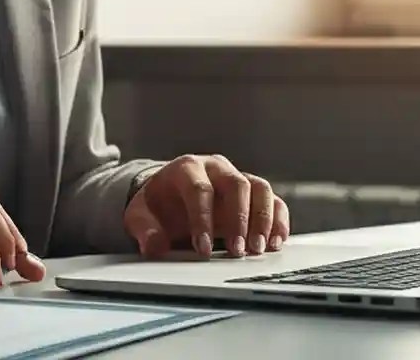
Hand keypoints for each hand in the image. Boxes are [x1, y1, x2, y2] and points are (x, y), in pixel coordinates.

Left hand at [124, 155, 289, 259]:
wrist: (170, 196)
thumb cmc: (157, 205)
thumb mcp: (141, 215)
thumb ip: (145, 230)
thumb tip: (154, 246)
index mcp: (186, 169)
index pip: (199, 189)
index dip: (203, 219)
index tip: (203, 249)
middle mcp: (215, 168)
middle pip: (236, 184)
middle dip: (239, 219)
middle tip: (237, 251)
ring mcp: (237, 177)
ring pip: (260, 188)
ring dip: (263, 219)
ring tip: (259, 249)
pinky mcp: (252, 193)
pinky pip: (273, 200)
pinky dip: (278, 220)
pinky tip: (276, 243)